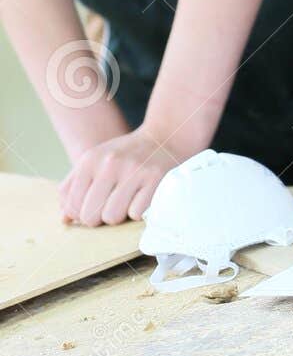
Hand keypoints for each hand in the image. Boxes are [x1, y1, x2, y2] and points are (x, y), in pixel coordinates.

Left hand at [58, 126, 186, 225]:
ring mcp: (133, 170)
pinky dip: (139, 211)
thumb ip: (73, 188)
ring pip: (112, 217)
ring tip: (128, 200)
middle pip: (91, 215)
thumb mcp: (95, 162)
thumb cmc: (125, 156)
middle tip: (113, 203)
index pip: (73, 206)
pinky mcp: (155, 178)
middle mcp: (110, 163)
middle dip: (101, 217)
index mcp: (90, 159)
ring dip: (120, 215)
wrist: (165, 137)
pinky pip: (135, 214)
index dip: (83, 212)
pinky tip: (143, 196)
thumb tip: (64, 218)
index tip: (96, 204)